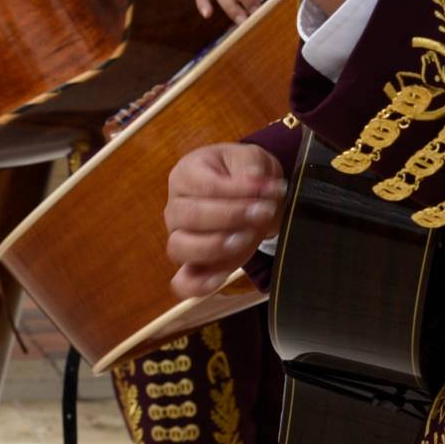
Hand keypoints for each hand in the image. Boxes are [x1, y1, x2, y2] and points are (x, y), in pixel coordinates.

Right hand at [164, 141, 285, 298]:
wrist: (252, 196)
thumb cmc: (244, 173)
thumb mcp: (252, 158)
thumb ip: (251, 165)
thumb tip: (253, 178)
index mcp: (186, 174)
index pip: (204, 185)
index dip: (237, 191)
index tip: (268, 191)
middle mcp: (176, 207)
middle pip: (189, 216)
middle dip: (230, 216)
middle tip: (263, 212)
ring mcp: (180, 237)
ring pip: (179, 247)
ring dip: (214, 246)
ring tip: (245, 238)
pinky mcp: (192, 264)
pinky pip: (182, 282)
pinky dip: (197, 285)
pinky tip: (220, 278)